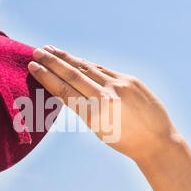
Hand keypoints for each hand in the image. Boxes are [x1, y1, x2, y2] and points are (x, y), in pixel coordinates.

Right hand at [29, 46, 180, 163]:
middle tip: (36, 52)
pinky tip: (75, 59)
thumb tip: (68, 86)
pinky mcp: (130, 80)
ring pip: (88, 68)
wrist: (158, 141)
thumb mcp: (99, 129)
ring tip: (51, 50)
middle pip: (74, 75)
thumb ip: (84, 107)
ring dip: (68, 58)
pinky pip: (103, 70)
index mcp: (96, 115)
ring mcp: (120, 86)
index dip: (48, 78)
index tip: (33, 67)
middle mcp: (107, 97)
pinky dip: (87, 64)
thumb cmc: (125, 141)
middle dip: (53, 63)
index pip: (65, 91)